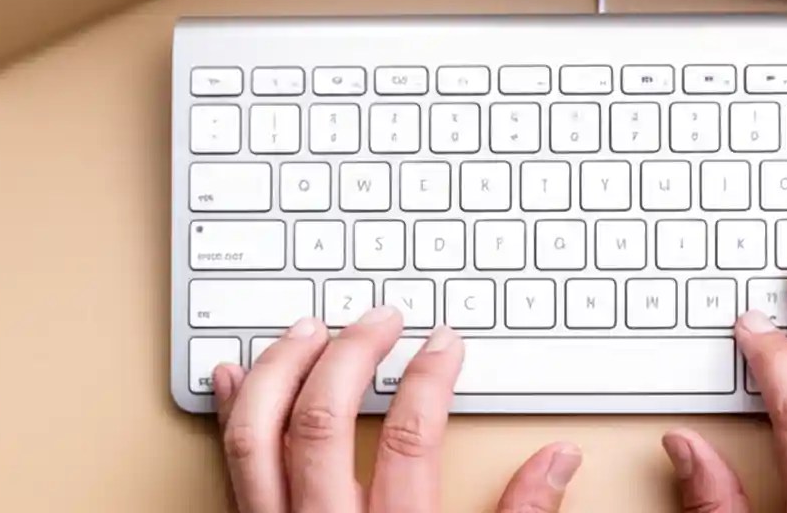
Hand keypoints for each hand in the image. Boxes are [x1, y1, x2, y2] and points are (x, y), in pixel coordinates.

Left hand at [211, 307, 581, 512]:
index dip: (429, 376)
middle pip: (322, 422)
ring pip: (258, 437)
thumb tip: (558, 459)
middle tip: (379, 319)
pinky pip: (228, 468)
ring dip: (280, 370)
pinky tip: (235, 374)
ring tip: (308, 329)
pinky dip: (228, 414)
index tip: (444, 342)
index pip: (409, 437)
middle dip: (350, 354)